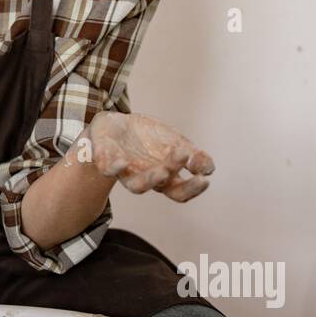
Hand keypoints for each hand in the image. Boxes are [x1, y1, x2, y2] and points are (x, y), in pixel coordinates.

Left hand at [87, 111, 214, 201]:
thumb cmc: (148, 137)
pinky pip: (107, 168)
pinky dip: (113, 167)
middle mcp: (146, 179)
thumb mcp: (175, 142)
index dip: (193, 188)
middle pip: (164, 188)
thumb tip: (210, 167)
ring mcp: (126, 173)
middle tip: (192, 170)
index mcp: (164, 177)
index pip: (181, 191)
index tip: (205, 178)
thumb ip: (193, 156)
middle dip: (179, 183)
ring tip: (163, 172)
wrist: (116, 125)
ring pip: (137, 185)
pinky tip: (122, 162)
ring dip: (150, 180)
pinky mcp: (105, 161)